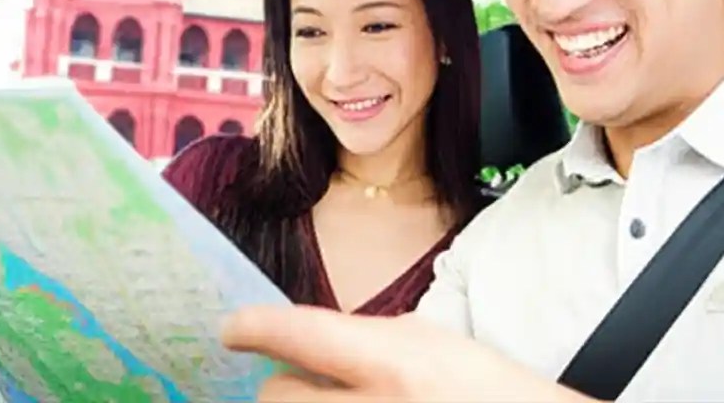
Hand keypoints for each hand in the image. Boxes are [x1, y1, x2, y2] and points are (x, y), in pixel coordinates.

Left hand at [222, 305, 595, 402]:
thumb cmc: (489, 395)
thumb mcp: (437, 347)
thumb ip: (370, 340)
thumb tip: (309, 346)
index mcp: (397, 368)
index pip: (299, 334)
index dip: (255, 328)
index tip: (234, 329)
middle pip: (276, 396)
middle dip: (285, 388)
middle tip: (305, 385)